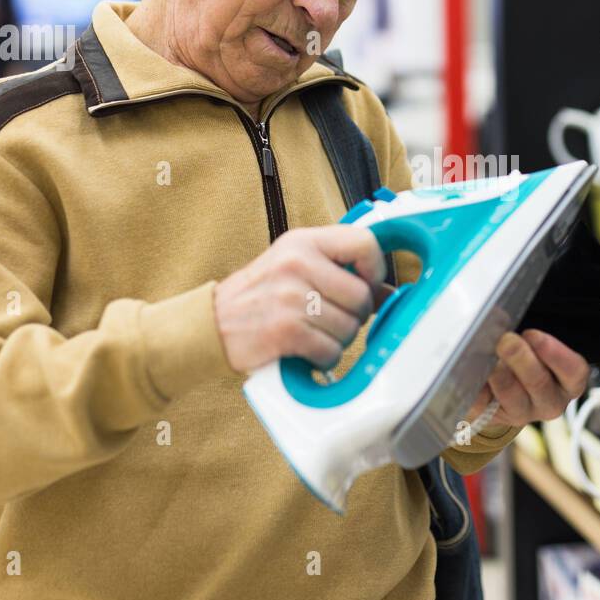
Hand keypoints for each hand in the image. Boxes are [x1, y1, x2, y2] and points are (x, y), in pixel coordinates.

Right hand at [214, 226, 384, 374]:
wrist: (211, 324)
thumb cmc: (258, 296)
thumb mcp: (294, 267)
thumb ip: (338, 271)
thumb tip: (388, 292)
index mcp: (303, 241)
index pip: (365, 242)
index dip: (376, 269)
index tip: (367, 285)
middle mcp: (297, 264)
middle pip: (361, 295)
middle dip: (355, 315)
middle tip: (332, 319)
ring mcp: (291, 297)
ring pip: (349, 327)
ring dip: (338, 340)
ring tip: (314, 334)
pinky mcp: (286, 331)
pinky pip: (331, 351)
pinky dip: (324, 358)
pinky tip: (307, 351)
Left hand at [466, 329, 589, 429]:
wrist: (504, 392)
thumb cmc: (526, 362)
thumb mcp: (534, 347)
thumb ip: (523, 334)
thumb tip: (496, 317)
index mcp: (568, 382)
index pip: (573, 371)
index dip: (554, 354)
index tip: (532, 335)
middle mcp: (550, 401)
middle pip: (539, 383)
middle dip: (520, 359)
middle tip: (505, 342)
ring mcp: (522, 414)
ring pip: (510, 395)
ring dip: (497, 373)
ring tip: (488, 358)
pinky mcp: (494, 418)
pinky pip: (481, 405)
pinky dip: (474, 387)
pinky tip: (468, 374)